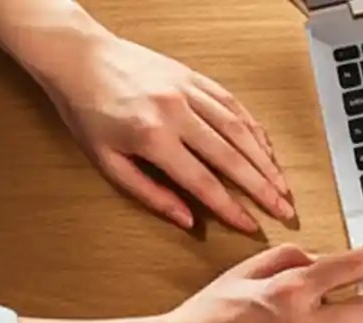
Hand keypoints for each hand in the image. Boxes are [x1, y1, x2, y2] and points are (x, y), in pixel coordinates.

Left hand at [40, 31, 290, 230]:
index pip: (203, 182)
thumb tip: (186, 219)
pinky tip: (266, 148)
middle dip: (262, 187)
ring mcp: (188, 91)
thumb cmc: (87, 111)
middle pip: (232, 157)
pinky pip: (233, 105)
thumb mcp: (107, 162)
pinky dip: (254, 128)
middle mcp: (175, 112)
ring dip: (266, 160)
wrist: (79, 57)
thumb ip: (149, 193)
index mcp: (152, 137)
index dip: (232, 208)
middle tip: (284, 209)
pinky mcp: (194, 78)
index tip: (252, 224)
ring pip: (240, 130)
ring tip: (282, 184)